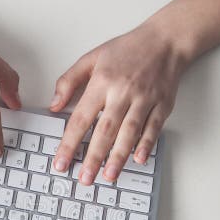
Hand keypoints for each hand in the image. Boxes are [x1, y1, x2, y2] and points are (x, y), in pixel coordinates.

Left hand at [50, 22, 189, 184]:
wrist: (165, 40)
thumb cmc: (127, 50)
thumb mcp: (92, 57)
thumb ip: (69, 80)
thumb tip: (54, 104)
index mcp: (102, 82)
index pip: (80, 118)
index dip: (69, 143)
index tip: (61, 162)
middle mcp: (123, 92)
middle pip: (105, 130)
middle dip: (94, 157)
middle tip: (84, 178)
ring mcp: (144, 99)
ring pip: (129, 132)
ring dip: (119, 156)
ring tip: (108, 176)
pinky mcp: (162, 104)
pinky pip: (153, 127)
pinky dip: (147, 144)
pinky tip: (138, 158)